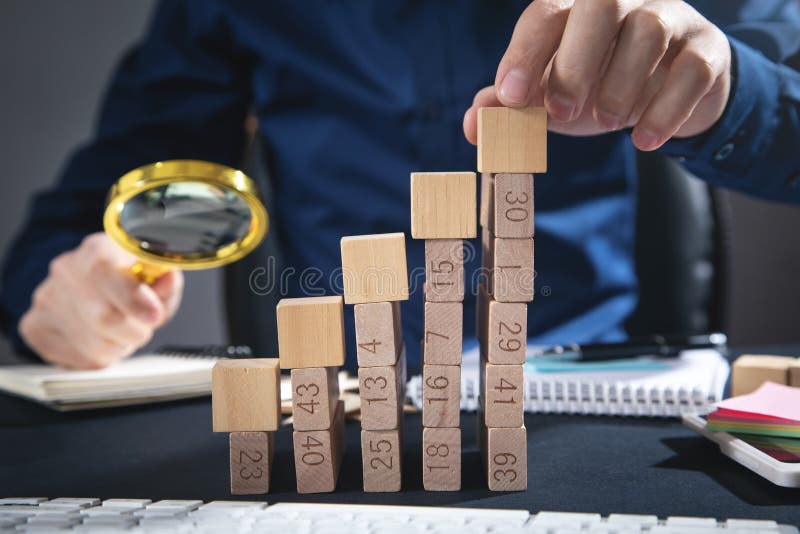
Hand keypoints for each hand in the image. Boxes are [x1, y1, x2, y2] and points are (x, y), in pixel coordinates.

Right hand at [19, 233, 183, 368]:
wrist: (87, 283)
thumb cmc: (127, 279)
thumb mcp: (155, 274)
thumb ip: (166, 280)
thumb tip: (165, 281)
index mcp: (99, 249)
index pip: (105, 271)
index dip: (133, 298)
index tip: (153, 315)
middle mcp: (67, 270)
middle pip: (103, 317)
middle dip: (135, 331)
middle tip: (142, 326)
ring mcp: (46, 299)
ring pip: (94, 346)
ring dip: (120, 346)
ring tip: (121, 331)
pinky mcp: (35, 327)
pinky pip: (79, 360)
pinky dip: (100, 357)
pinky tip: (102, 338)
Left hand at [464, 0, 730, 150]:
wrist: (668, 95)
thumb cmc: (597, 88)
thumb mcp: (550, 98)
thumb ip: (512, 106)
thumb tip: (473, 123)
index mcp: (577, 7)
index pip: (547, 12)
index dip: (525, 53)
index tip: (511, 97)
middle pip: (601, 4)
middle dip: (575, 62)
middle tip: (561, 112)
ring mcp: (671, 18)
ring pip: (649, 30)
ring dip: (620, 84)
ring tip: (606, 122)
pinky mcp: (705, 50)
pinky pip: (691, 70)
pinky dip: (665, 109)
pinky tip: (644, 140)